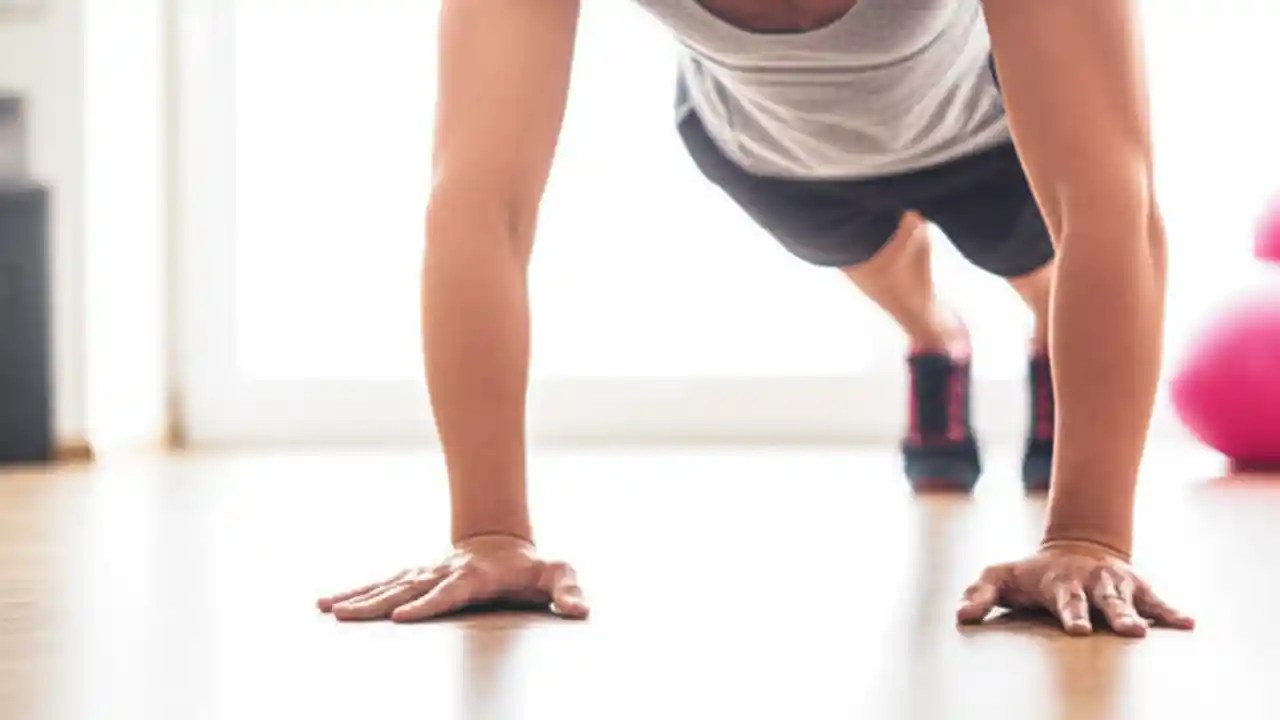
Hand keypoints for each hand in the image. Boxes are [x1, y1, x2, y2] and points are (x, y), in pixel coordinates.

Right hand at [316, 535, 588, 621]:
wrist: (502, 541)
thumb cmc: (531, 565)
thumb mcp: (556, 573)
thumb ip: (567, 590)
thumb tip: (580, 609)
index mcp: (474, 576)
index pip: (447, 592)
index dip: (425, 605)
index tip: (400, 617)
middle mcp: (443, 572)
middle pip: (406, 590)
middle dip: (375, 604)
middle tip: (345, 616)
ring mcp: (425, 573)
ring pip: (387, 586)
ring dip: (357, 599)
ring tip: (327, 610)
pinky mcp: (414, 576)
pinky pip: (381, 584)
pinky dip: (355, 593)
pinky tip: (328, 605)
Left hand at [956, 542, 1193, 637]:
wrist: (1073, 547)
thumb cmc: (1031, 573)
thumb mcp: (999, 577)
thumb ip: (979, 594)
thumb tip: (960, 617)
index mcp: (1061, 583)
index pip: (1066, 601)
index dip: (1072, 615)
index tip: (1078, 630)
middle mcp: (1092, 582)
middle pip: (1106, 600)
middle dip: (1117, 614)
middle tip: (1130, 632)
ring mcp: (1116, 583)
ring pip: (1132, 598)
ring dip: (1145, 612)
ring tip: (1155, 629)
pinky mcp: (1136, 587)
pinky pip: (1156, 599)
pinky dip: (1171, 611)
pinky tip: (1188, 624)